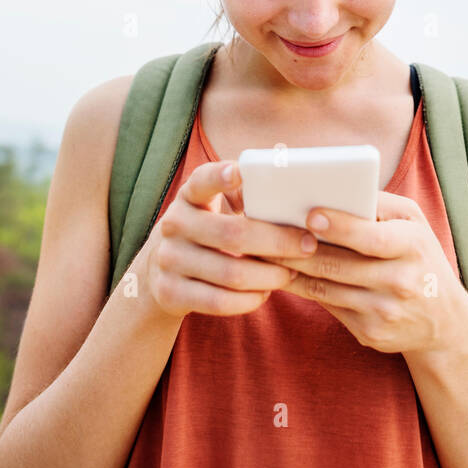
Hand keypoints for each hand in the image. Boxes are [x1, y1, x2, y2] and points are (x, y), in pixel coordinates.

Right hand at [138, 160, 318, 320]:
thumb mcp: (212, 207)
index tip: (240, 171)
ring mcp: (169, 260)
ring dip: (270, 275)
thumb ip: (242, 192)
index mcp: (189, 196)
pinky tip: (265, 292)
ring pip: (231, 273)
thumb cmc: (205, 232)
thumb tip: (285, 166)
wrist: (159, 273)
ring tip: (291, 272)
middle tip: (308, 245)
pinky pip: (220, 302)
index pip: (202, 180)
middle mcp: (174, 224)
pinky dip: (250, 300)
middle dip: (278, 242)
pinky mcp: (171, 293)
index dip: (220, 177)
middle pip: (233, 234)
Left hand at [259, 190, 464, 354]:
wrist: (444, 321)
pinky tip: (283, 274)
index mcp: (412, 246)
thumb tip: (333, 189)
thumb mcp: (413, 223)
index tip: (310, 214)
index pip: (371, 238)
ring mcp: (384, 312)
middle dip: (297, 248)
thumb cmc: (420, 256)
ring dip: (290, 269)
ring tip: (263, 251)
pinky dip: (303, 289)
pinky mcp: (370, 334)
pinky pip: (328, 306)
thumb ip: (378, 204)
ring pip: (326, 287)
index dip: (340, 227)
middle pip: (338, 265)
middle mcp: (400, 282)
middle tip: (265, 231)